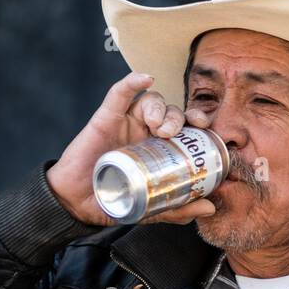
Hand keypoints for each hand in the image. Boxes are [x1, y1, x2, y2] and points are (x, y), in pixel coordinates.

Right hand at [45, 71, 216, 227]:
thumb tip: (209, 206)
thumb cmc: (114, 201)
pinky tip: (144, 79)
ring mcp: (126, 123)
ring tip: (158, 126)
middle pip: (171, 111)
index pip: (185, 127)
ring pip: (150, 100)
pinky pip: (119, 93)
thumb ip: (177, 208)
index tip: (206, 128)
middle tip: (176, 131)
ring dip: (160, 107)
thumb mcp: (151, 208)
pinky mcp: (106, 117)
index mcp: (159, 149)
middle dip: (179, 116)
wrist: (79, 204)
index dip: (197, 121)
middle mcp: (145, 132)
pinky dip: (132, 82)